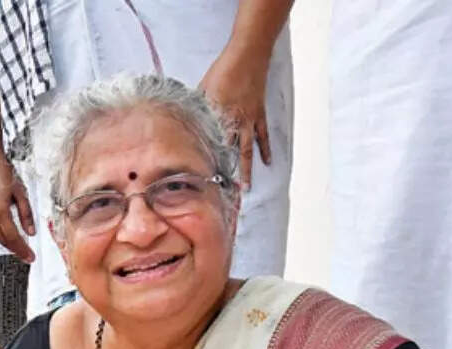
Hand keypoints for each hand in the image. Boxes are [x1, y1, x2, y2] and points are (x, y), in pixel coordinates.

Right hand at [0, 146, 35, 262]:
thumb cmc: (2, 168)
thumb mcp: (20, 190)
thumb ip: (26, 213)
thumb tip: (31, 231)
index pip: (13, 237)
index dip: (22, 249)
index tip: (30, 257)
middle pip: (2, 239)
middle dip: (14, 249)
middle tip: (25, 254)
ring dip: (5, 242)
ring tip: (17, 246)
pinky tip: (4, 233)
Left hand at [199, 50, 270, 189]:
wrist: (249, 53)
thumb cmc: (222, 70)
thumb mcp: (202, 89)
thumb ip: (196, 109)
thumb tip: (184, 123)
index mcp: (217, 117)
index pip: (209, 145)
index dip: (205, 163)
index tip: (200, 181)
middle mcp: (234, 122)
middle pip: (228, 153)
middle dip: (225, 173)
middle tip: (222, 193)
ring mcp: (248, 120)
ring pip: (246, 150)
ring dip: (246, 169)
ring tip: (246, 188)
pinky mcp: (259, 114)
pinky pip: (263, 136)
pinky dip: (265, 149)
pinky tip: (267, 162)